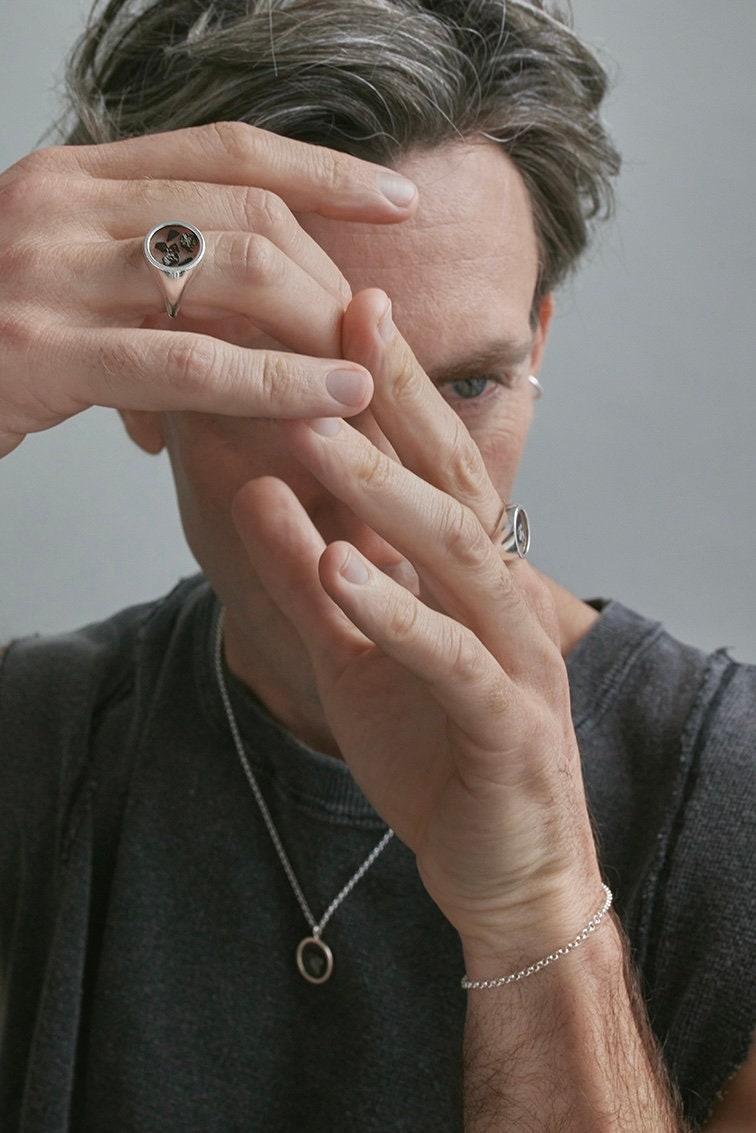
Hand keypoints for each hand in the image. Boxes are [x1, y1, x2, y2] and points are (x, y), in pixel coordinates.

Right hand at [0, 123, 416, 456]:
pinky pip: (190, 361)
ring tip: (369, 373)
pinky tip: (329, 402)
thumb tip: (241, 344)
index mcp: (74, 178)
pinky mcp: (38, 348)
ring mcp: (47, 269)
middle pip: (247, 211)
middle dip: (330, 275)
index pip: (226, 151)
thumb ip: (146, 289)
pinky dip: (273, 382)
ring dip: (317, 327)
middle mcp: (61, 202)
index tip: (392, 200)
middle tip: (378, 329)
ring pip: (232, 274)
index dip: (323, 170)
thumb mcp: (66, 289)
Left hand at [231, 289, 602, 965]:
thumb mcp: (360, 656)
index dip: (395, 388)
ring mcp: (516, 660)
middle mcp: (503, 600)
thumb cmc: (440, 754)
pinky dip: (398, 611)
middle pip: (457, 480)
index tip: (348, 309)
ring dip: (389, 490)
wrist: (508, 870)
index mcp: (471, 580)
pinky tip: (344, 564)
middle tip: (350, 316)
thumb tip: (262, 493)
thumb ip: (316, 579)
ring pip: (459, 556)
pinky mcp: (509, 727)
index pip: (436, 463)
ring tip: (322, 429)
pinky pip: (453, 659)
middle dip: (404, 400)